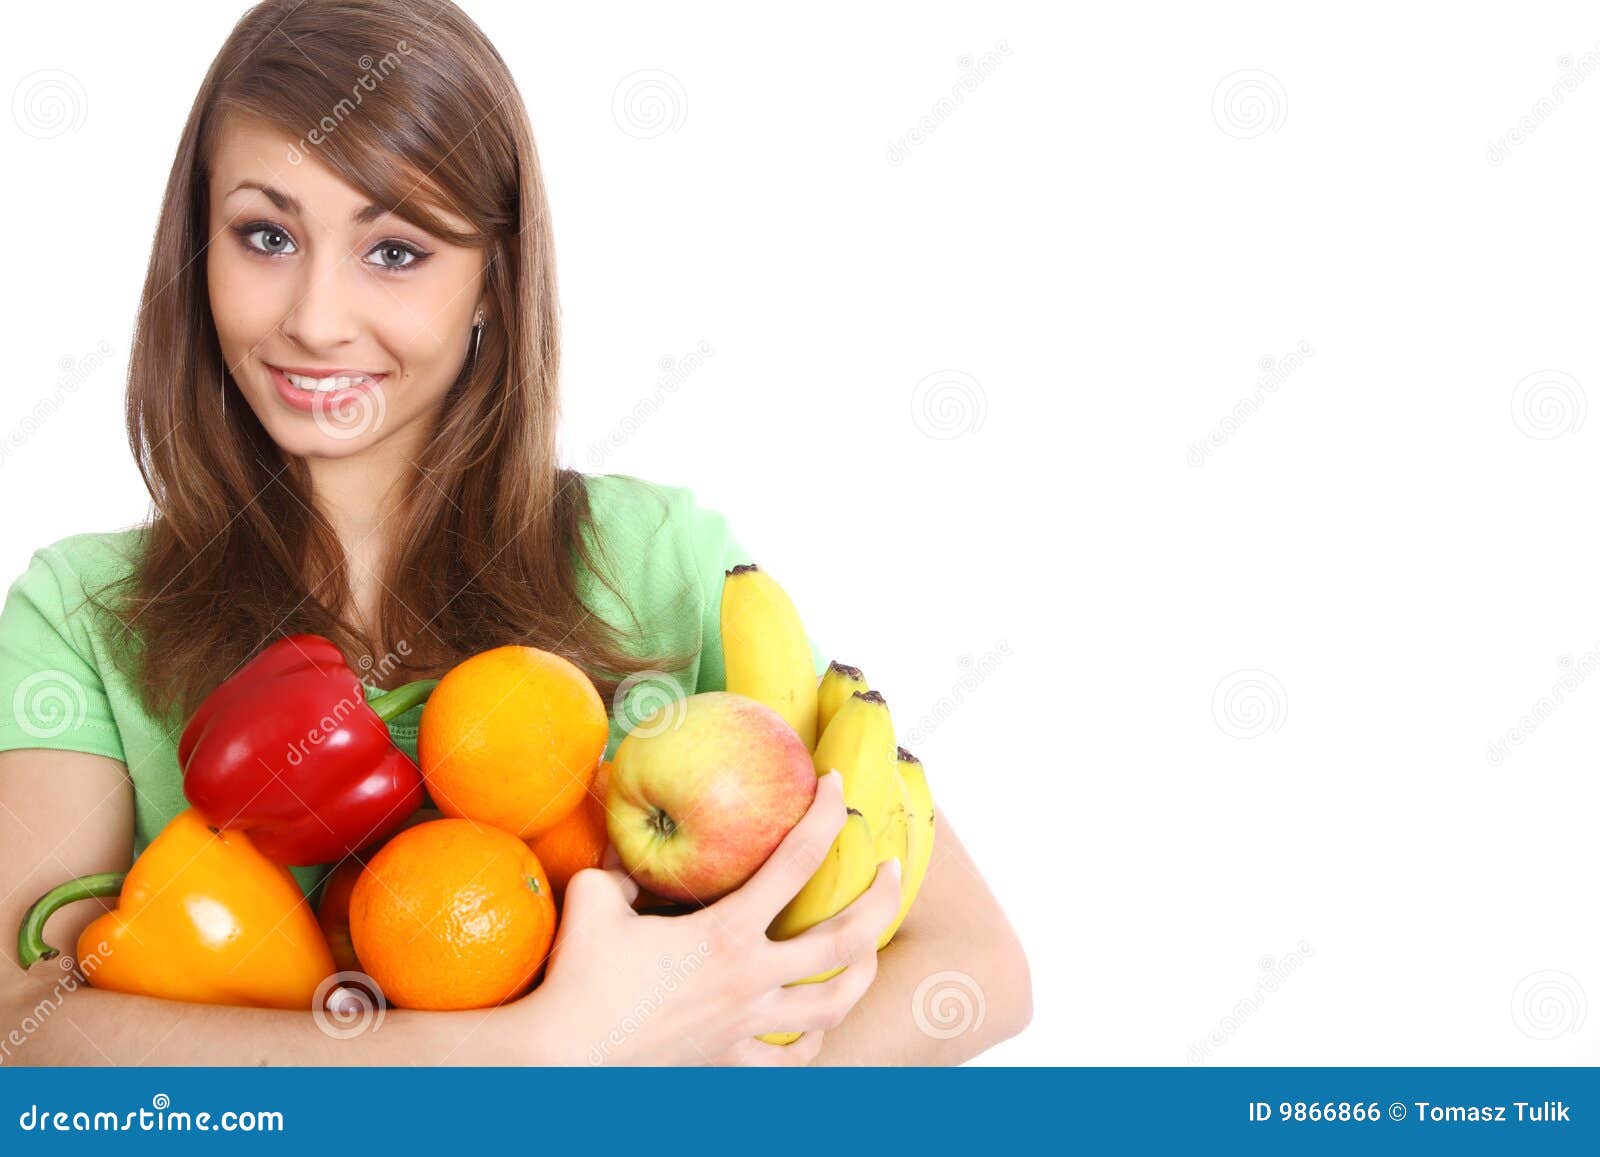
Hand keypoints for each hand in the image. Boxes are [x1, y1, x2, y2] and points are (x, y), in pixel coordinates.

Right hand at [527, 770, 900, 1064]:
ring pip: (834, 1003)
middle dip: (879, 899)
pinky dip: (814, 1039)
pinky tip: (816, 1023)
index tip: (838, 785)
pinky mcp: (732, 1061)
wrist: (562, 1057)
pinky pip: (792, 1058)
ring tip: (870, 949)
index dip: (826, 815)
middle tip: (894, 871)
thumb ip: (621, 866)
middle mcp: (750, 979)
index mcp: (727, 931)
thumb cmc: (577, 975)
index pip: (796, 860)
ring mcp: (747, 1025)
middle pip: (844, 939)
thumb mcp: (595, 898)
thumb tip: (630, 850)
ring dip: (863, 973)